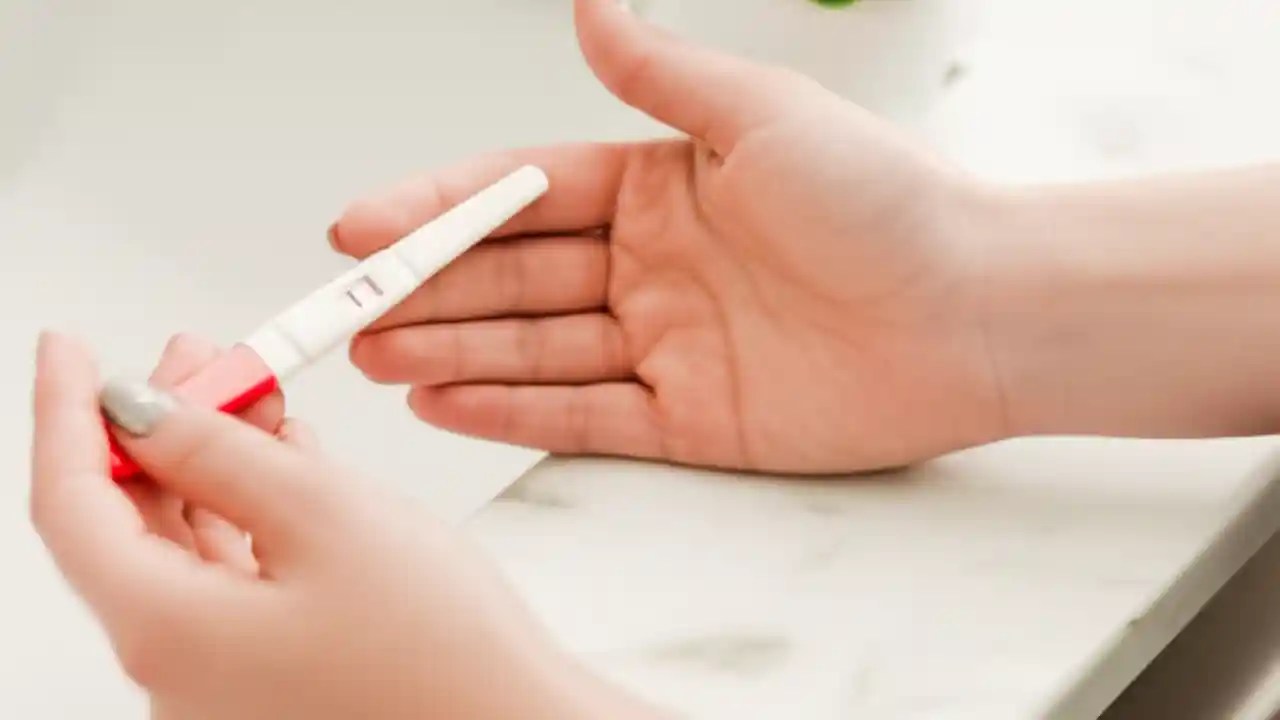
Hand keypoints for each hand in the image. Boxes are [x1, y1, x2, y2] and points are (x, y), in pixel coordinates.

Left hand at [30, 333, 656, 719]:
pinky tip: (282, 461)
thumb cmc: (444, 655)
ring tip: (249, 394)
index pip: (70, 505)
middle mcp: (179, 670)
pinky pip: (233, 580)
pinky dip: (249, 513)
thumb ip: (220, 452)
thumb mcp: (329, 516)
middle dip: (157, 430)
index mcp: (169, 633)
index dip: (63, 415)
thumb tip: (142, 412)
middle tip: (198, 357)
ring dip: (210, 465)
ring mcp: (227, 679)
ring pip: (186, 549)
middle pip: (131, 525)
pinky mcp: (273, 675)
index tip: (69, 352)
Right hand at [331, 0, 1006, 472]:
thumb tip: (586, 7)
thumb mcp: (759, 115)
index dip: (440, 208)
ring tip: (374, 356)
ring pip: (537, 349)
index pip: (524, 194)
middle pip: (516, 276)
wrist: (977, 308)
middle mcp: (653, 265)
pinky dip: (515, 411)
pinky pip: (586, 415)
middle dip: (428, 290)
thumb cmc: (886, 200)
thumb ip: (660, 74)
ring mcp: (667, 344)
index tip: (365, 223)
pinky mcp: (691, 419)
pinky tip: (446, 403)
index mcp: (660, 184)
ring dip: (454, 351)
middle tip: (346, 307)